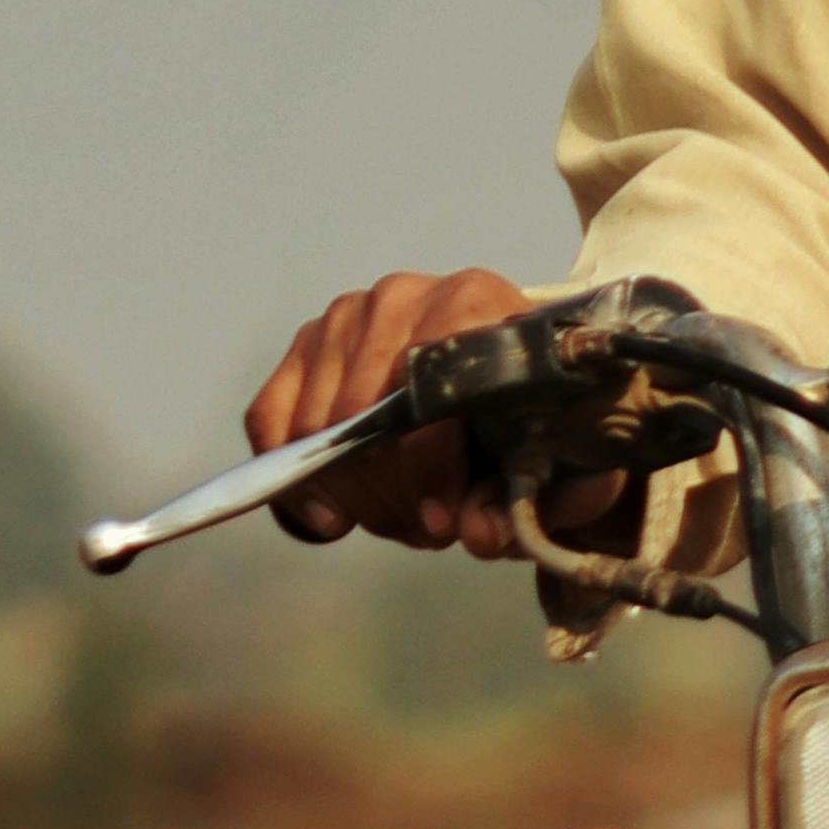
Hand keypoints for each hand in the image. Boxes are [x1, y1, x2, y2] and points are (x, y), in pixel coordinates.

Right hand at [243, 266, 633, 558]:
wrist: (507, 383)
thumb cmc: (535, 421)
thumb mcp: (557, 466)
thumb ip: (529, 501)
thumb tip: (476, 533)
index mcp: (475, 301)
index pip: (427, 385)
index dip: (429, 467)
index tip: (442, 523)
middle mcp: (403, 295)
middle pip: (364, 414)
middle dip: (392, 494)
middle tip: (427, 530)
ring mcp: (345, 317)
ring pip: (317, 428)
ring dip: (354, 496)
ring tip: (401, 517)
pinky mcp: (304, 347)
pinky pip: (271, 421)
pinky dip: (294, 481)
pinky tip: (332, 516)